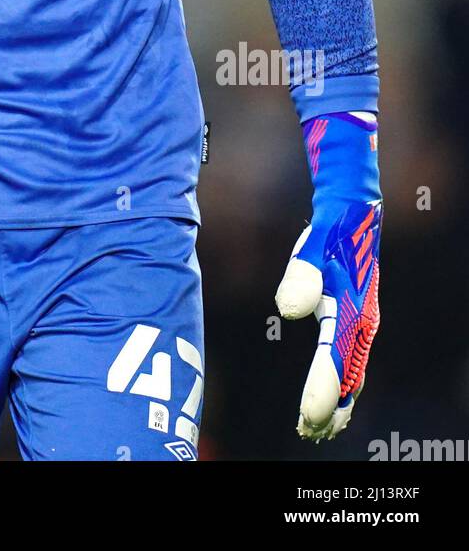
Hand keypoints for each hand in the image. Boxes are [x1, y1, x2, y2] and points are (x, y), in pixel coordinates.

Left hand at [275, 198, 381, 440]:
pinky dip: (341, 389)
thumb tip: (288, 310)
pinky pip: (352, 367)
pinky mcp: (358, 325)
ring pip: (352, 378)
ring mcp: (363, 328)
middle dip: (327, 410)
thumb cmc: (329, 236)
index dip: (321, 393)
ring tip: (315, 429)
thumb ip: (301, 279)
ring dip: (335, 405)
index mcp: (352, 314)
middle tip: (305, 433)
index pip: (335, 363)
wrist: (352, 218)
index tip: (305, 418)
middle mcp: (363, 327)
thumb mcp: (312, 250)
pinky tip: (332, 403)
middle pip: (348, 380)